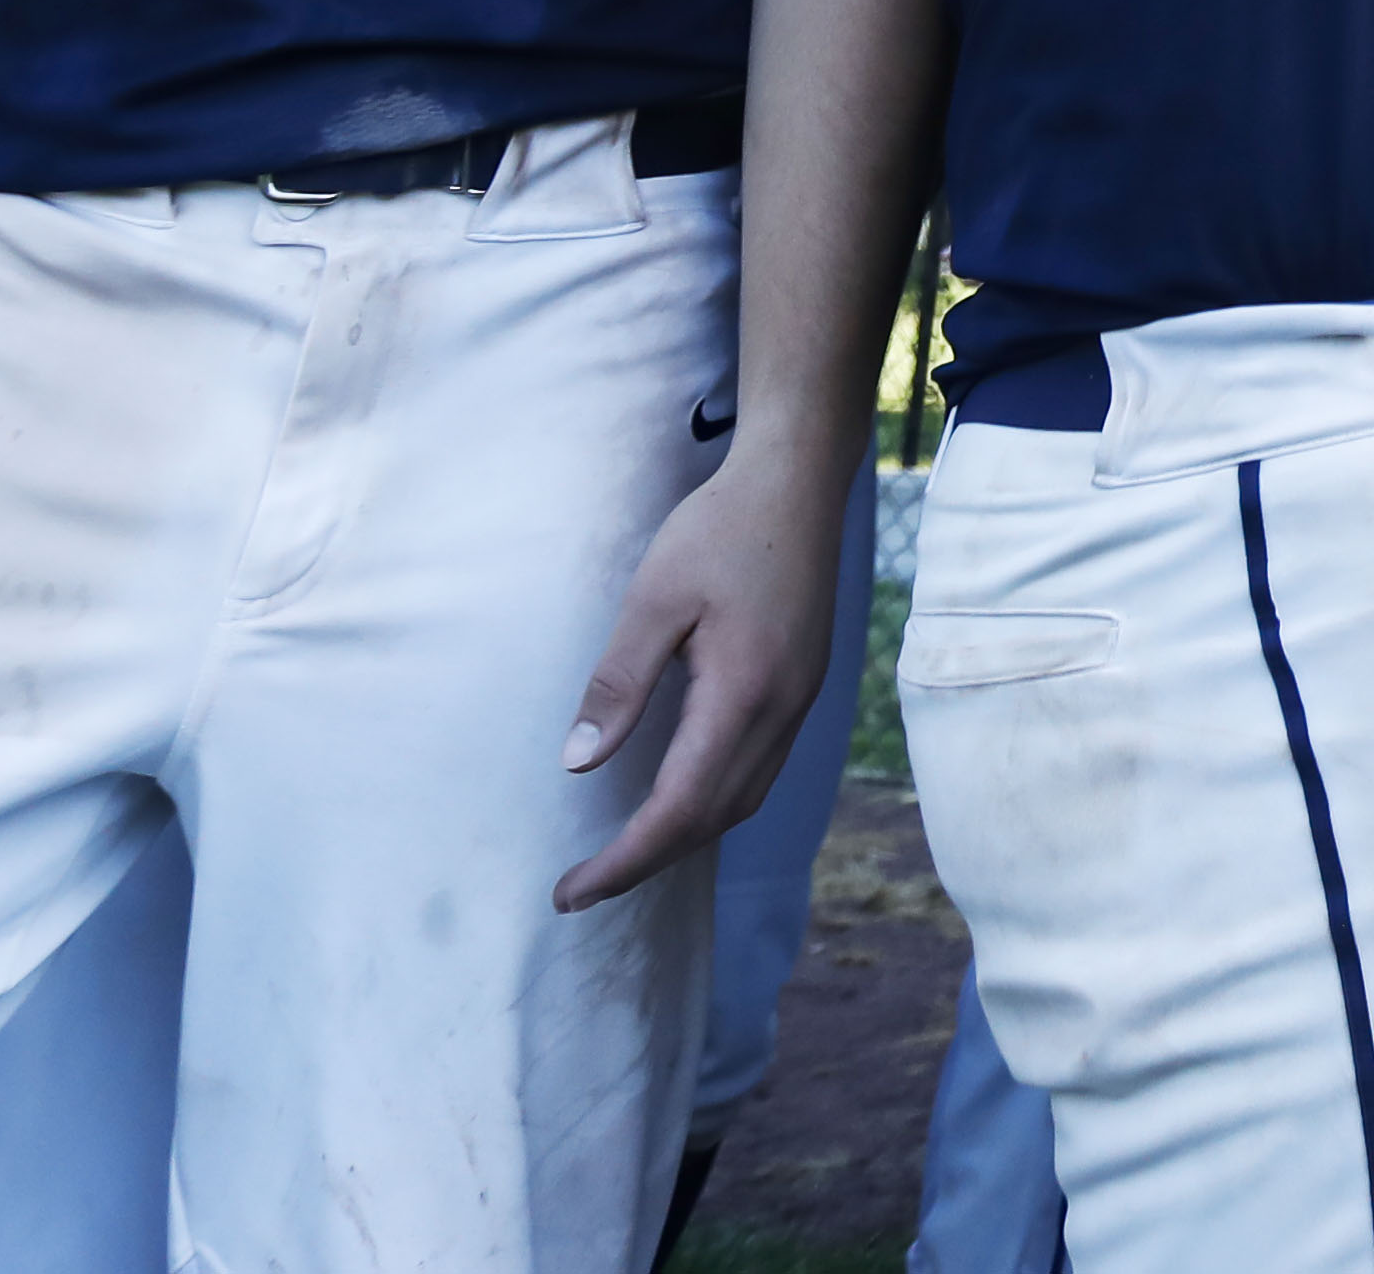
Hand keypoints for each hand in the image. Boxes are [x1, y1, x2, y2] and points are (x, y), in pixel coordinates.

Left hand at [552, 456, 839, 910]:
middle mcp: (782, 710)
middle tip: (581, 888)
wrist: (798, 482)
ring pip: (743, 800)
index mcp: (744, 694)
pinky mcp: (802, 685)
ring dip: (684, 838)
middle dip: (647, 862)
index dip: (624, 860)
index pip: (680, 808)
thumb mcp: (653, 598)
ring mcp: (800, 700)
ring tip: (624, 856)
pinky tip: (681, 799)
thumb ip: (619, 683)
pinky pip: (759, 770)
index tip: (571, 890)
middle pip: (715, 818)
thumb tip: (578, 765)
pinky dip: (714, 804)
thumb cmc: (720, 530)